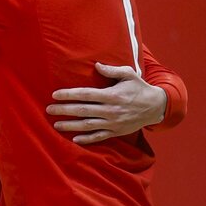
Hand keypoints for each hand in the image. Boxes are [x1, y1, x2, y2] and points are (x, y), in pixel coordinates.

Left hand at [47, 62, 166, 144]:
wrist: (157, 107)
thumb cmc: (139, 88)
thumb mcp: (129, 74)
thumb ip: (112, 70)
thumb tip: (96, 65)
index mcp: (112, 95)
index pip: (86, 95)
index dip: (69, 94)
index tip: (55, 95)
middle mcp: (111, 110)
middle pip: (83, 110)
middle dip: (64, 110)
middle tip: (49, 109)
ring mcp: (114, 123)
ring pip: (88, 125)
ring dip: (71, 125)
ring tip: (56, 124)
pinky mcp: (117, 131)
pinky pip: (100, 137)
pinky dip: (87, 139)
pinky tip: (74, 139)